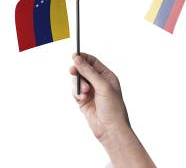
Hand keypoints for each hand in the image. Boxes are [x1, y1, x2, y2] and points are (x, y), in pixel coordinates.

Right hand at [71, 53, 154, 167]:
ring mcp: (91, 92)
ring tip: (85, 93)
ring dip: (79, 85)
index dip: (83, 58)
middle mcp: (99, 83)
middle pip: (83, 70)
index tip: (74, 56)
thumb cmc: (112, 107)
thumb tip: (77, 58)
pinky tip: (82, 99)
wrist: (110, 128)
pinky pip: (75, 92)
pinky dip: (76, 94)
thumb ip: (89, 72)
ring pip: (77, 81)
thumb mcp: (102, 86)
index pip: (93, 62)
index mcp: (107, 76)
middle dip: (78, 71)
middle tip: (72, 71)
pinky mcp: (83, 101)